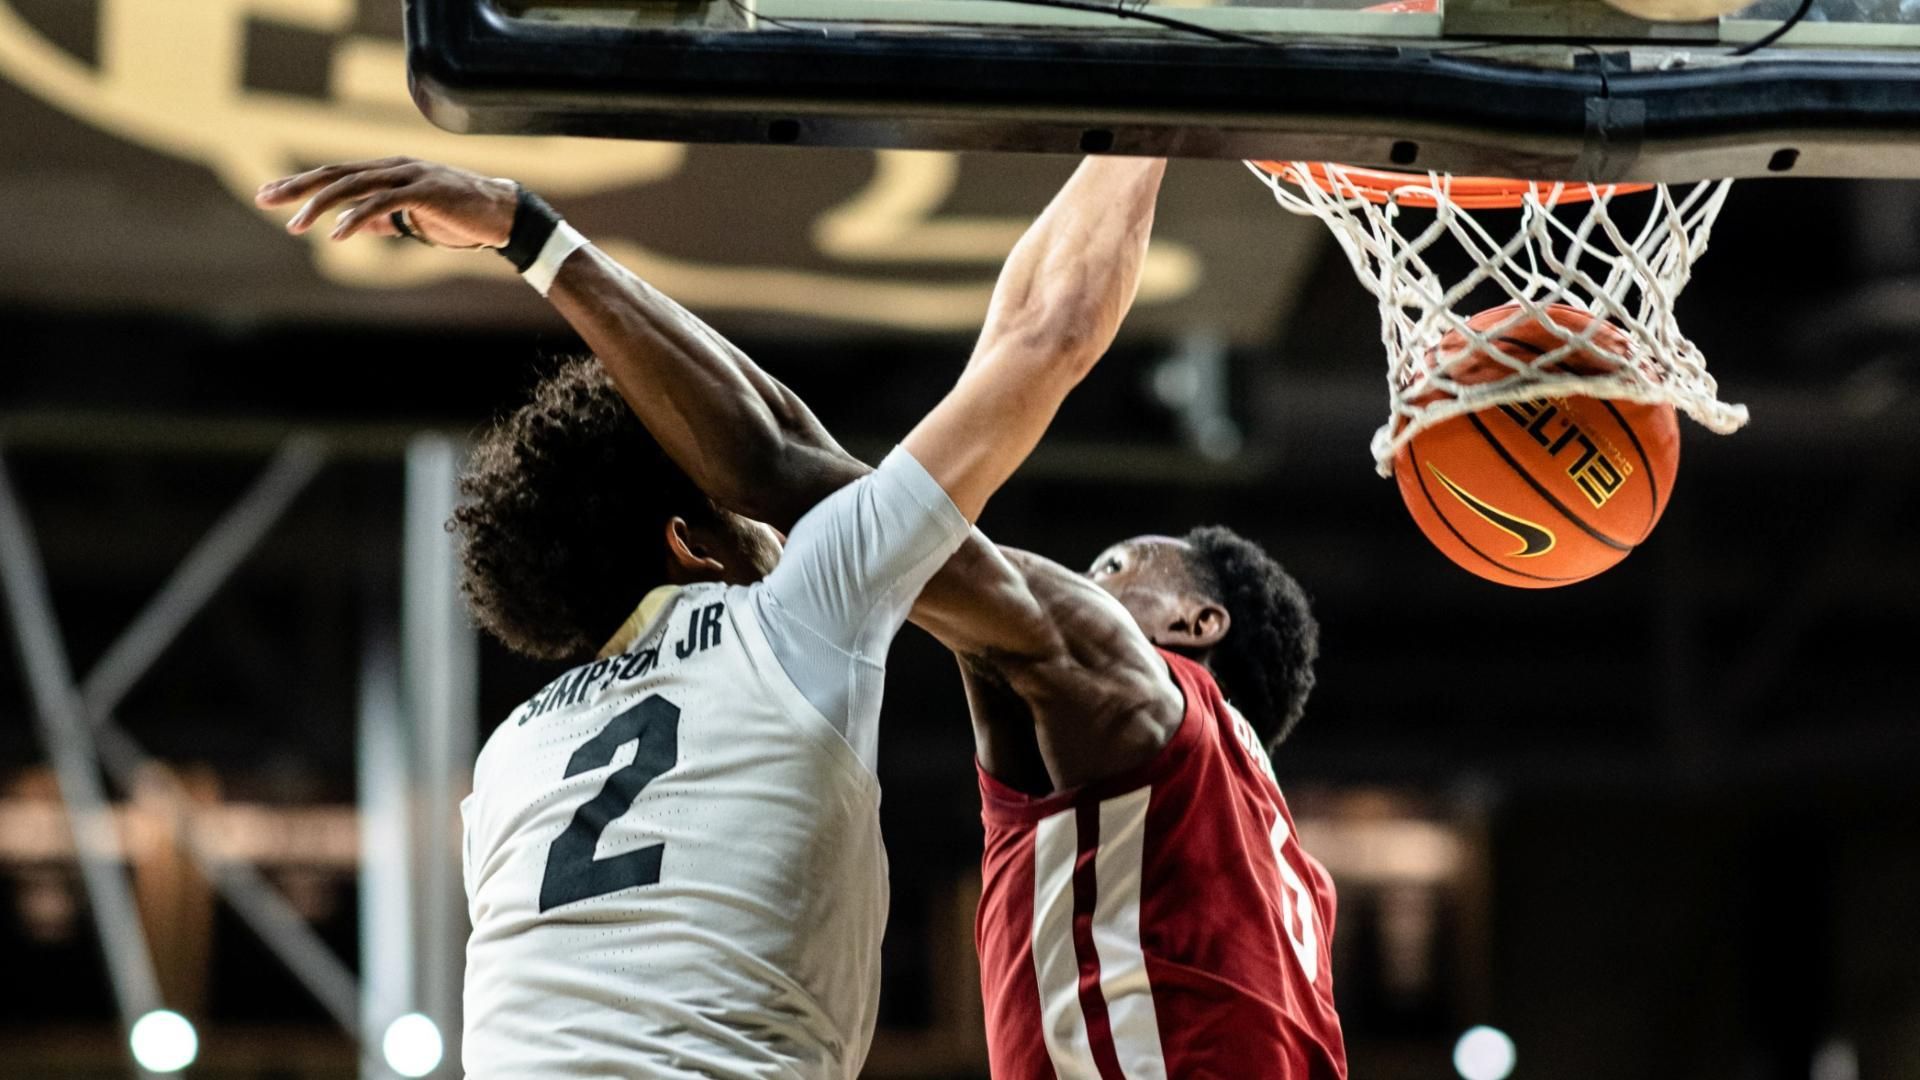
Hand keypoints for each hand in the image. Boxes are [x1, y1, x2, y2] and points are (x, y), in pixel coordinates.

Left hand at [254, 157, 518, 247]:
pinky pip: (382, 203)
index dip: (301, 184)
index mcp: (389, 172)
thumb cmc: (462, 217)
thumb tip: (355, 225)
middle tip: (264, 199)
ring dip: (320, 206)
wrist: (505, 215)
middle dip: (297, 187)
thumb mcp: (415, 216)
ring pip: (353, 186)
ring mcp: (410, 176)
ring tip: (296, 225)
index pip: (336, 174)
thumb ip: (385, 217)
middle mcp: (394, 168)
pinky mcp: (425, 191)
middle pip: (335, 174)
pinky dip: (356, 218)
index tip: (270, 194)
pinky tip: (337, 234)